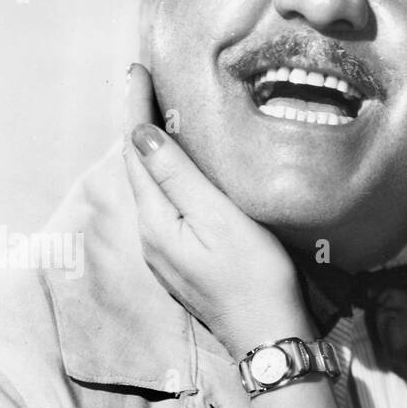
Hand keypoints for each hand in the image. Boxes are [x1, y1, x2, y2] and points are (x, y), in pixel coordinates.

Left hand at [122, 63, 309, 357]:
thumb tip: (141, 134)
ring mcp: (165, 254)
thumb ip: (178, 176)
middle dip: (139, 124)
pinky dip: (168, 178)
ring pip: (151, 189)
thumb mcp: (218, 219)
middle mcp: (150, 238)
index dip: (135, 108)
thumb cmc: (254, 278)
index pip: (135, 151)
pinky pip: (167, 208)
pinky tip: (181, 168)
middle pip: (137, 169)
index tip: (137, 68)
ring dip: (153, 151)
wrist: (271, 339)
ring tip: (161, 115)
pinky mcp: (183, 263)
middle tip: (147, 83)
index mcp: (155, 222)